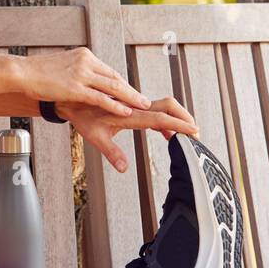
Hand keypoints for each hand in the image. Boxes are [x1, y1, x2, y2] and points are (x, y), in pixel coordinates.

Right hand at [19, 48, 151, 116]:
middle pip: (114, 77)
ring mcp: (81, 74)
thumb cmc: (36, 71)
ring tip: (143, 104)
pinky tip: (127, 111)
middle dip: (130, 89)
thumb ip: (73, 71)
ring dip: (130, 97)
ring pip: (113, 87)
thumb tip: (77, 80)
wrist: (21, 72)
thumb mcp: (60, 66)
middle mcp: (85, 61)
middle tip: (144, 99)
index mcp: (83, 55)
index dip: (120, 82)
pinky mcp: (75, 88)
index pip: (107, 70)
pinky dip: (116, 105)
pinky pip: (101, 98)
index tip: (130, 91)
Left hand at [56, 97, 199, 173]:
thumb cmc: (82, 117)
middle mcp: (135, 107)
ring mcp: (135, 105)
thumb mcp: (95, 137)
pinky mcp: (133, 105)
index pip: (160, 119)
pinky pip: (155, 109)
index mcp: (129, 114)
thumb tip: (124, 168)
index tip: (194, 131)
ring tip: (187, 134)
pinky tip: (167, 133)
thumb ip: (111, 152)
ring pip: (163, 106)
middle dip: (184, 117)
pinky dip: (166, 119)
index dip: (178, 125)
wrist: (73, 99)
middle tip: (195, 133)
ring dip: (177, 117)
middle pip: (168, 106)